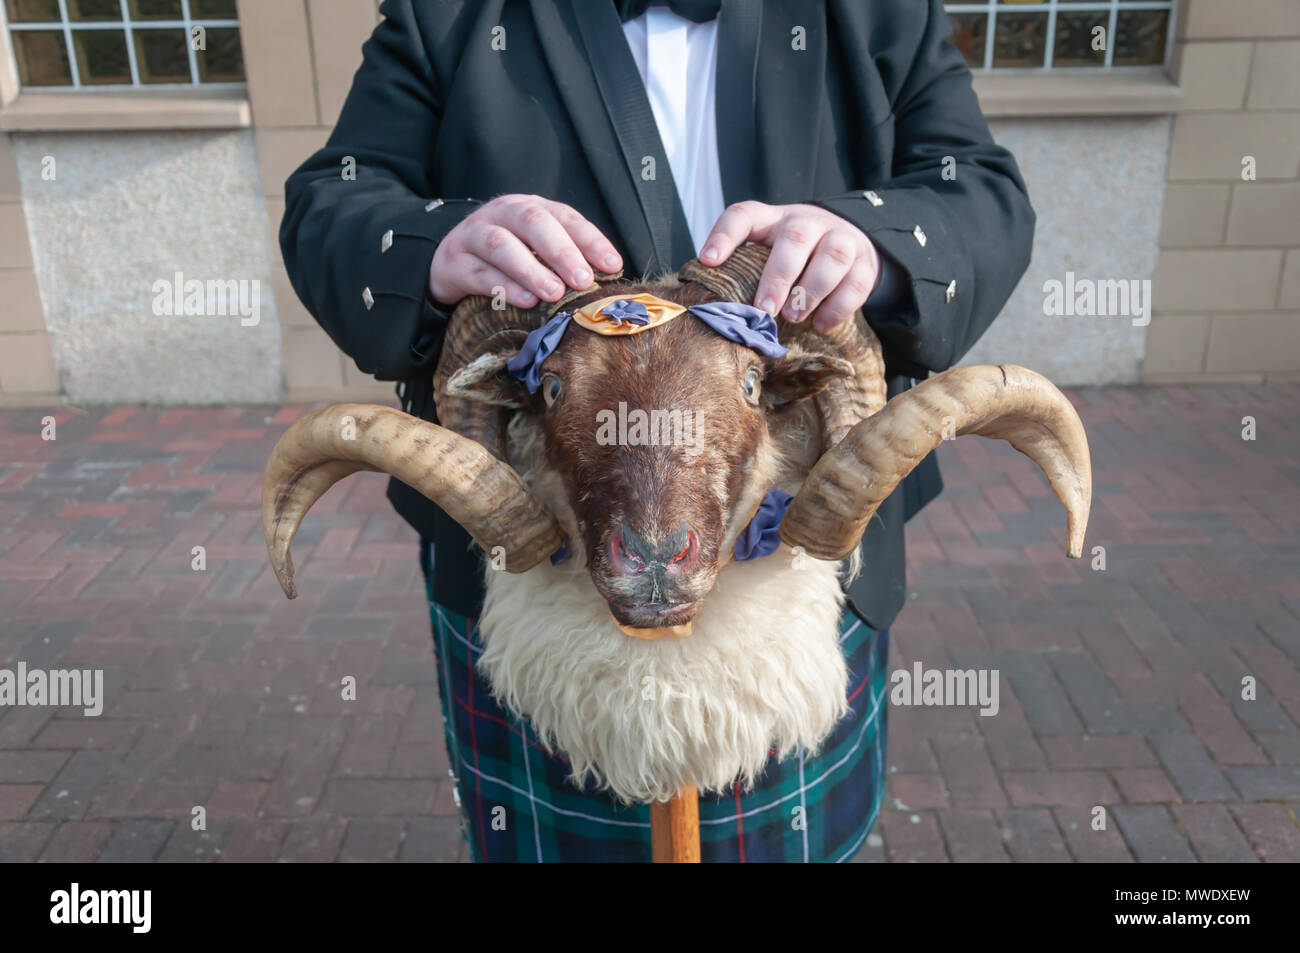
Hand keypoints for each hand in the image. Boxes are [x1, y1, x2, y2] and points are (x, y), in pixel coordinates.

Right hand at [428, 194, 622, 308]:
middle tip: (583, 281)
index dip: (590, 240)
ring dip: (531, 269)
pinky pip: (479, 273)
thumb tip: (606, 282)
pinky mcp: (454, 261)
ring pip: (501, 245)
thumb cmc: (506, 260)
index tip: (612, 265)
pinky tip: (526, 302)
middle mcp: (502, 214)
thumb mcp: (535, 252)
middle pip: (533, 223)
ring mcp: (474, 234)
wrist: (451, 263)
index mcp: (530, 208)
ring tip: (554, 293)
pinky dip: (504, 287)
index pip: (565, 217)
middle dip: (562, 252)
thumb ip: (565, 260)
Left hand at [700, 201, 879, 330]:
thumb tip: (720, 313)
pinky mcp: (865, 260)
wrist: (847, 243)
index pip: (744, 215)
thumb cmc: (793, 257)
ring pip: (833, 254)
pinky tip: (821, 324)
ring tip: (793, 317)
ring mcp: (840, 237)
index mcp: (772, 220)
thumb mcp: (767, 253)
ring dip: (812, 289)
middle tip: (765, 309)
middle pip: (795, 237)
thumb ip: (747, 272)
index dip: (724, 235)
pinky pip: (858, 281)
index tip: (708, 261)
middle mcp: (807, 222)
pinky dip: (839, 306)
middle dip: (778, 276)